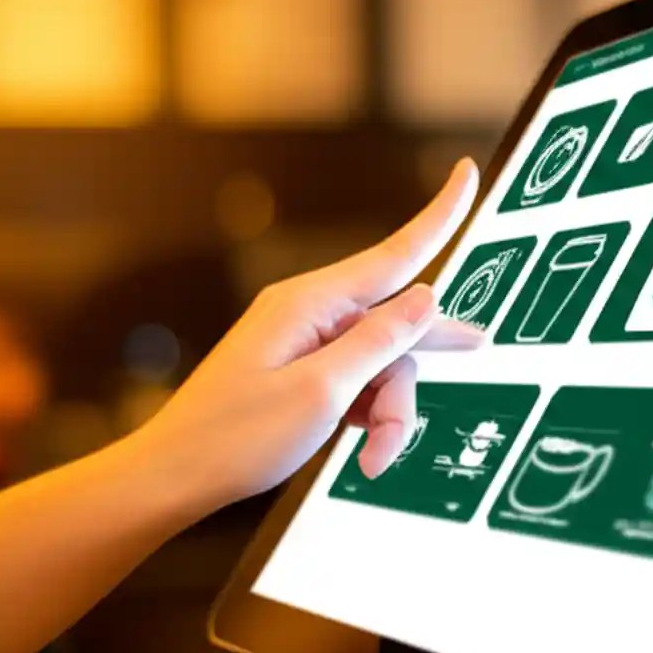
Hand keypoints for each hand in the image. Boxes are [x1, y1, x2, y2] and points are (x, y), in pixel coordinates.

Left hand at [132, 158, 482, 512]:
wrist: (174, 478)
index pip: (395, 253)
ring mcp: (307, 343)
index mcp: (311, 304)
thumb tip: (427, 297)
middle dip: (418, 367)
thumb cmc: (233, 437)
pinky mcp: (304, 372)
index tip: (468, 173)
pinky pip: (360, 383)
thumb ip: (381, 341)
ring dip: (388, 412)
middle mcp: (311, 314)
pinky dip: (368, 418)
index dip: (440, 215)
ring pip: (383, 363)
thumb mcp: (322, 391)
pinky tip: (361, 450)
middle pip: (396, 324)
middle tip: (478, 348)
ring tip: (374, 455)